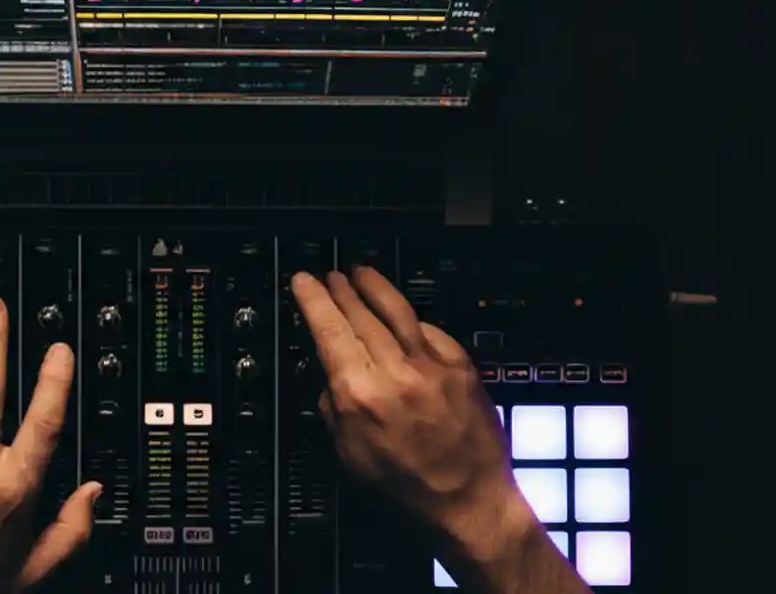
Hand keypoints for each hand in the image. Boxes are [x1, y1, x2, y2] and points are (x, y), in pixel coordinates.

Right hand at [289, 268, 539, 566]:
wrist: (471, 503)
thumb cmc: (409, 491)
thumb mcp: (351, 458)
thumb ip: (335, 412)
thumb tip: (330, 381)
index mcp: (361, 397)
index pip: (330, 332)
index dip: (313, 300)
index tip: (304, 281)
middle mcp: (395, 373)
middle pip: (360, 315)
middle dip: (340, 290)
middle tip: (329, 275)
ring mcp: (431, 366)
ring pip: (397, 312)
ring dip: (375, 287)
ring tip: (361, 272)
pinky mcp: (461, 368)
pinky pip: (431, 331)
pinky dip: (411, 318)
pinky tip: (403, 313)